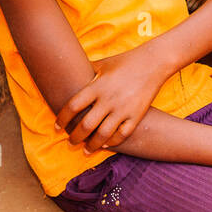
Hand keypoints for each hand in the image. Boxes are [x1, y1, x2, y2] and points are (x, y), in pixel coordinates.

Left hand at [53, 46, 168, 152]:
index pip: (73, 106)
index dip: (62, 119)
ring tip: (85, 150)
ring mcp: (123, 108)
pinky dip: (112, 142)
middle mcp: (109, 99)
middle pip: (85, 125)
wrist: (154, 62)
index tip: (58, 127)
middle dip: (75, 137)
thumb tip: (69, 74)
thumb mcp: (103, 64)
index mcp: (97, 86)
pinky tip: (105, 145)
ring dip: (91, 146)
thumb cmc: (125, 61)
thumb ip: (86, 72)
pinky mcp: (136, 115)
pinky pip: (122, 135)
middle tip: (70, 142)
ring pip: (103, 135)